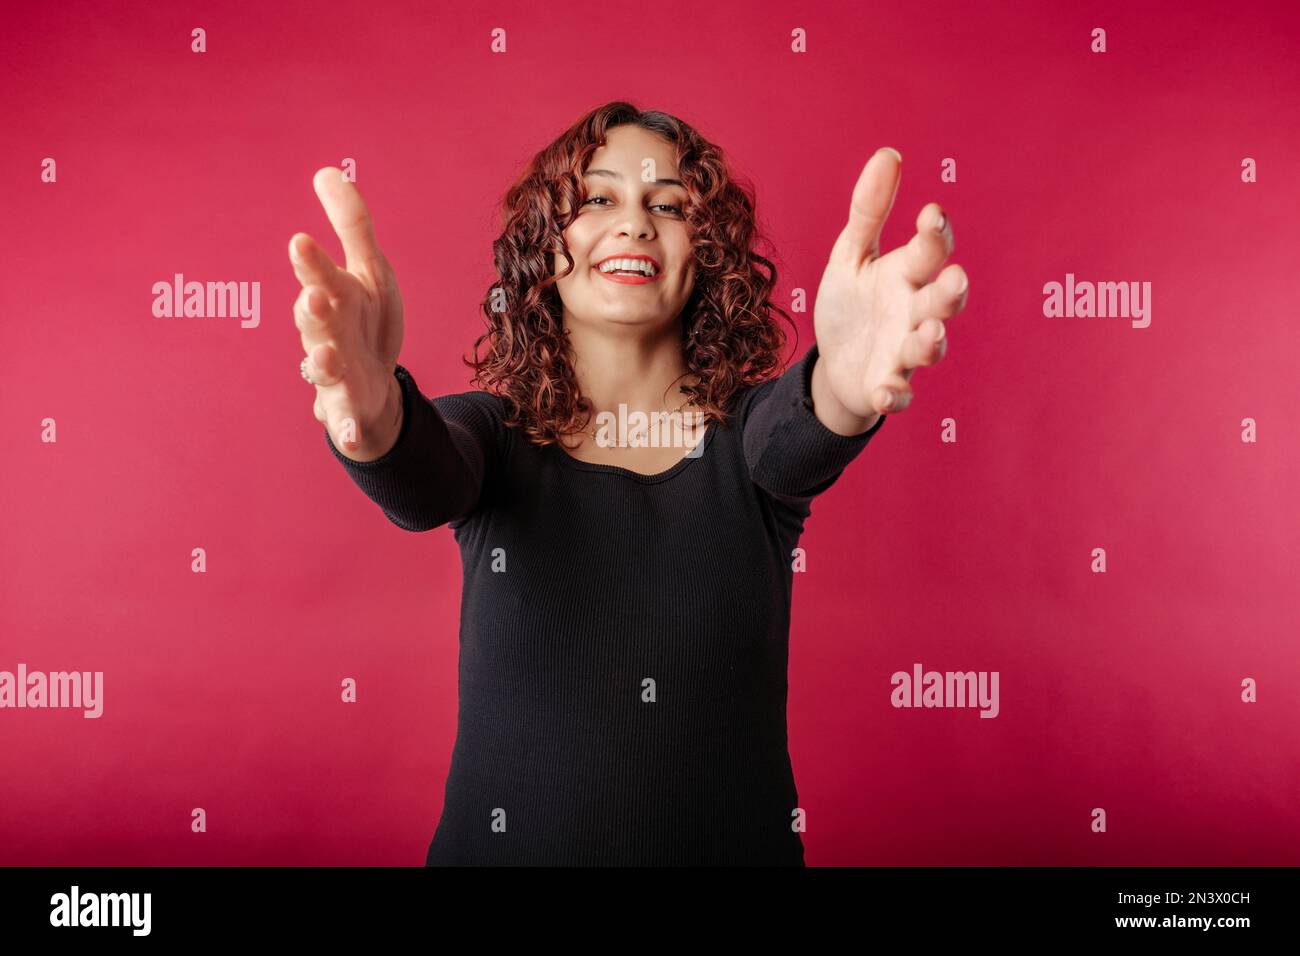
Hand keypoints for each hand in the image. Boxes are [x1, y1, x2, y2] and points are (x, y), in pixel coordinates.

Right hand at [289, 168, 405, 458]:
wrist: (373, 388)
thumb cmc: (366, 323)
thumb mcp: (369, 272)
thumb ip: (351, 225)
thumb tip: (324, 171)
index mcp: (334, 297)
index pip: (321, 275)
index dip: (312, 262)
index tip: (301, 240)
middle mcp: (327, 334)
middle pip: (316, 321)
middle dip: (312, 309)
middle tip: (312, 297)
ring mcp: (335, 374)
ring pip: (322, 367)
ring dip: (320, 362)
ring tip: (323, 357)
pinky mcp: (349, 408)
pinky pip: (343, 420)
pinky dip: (342, 428)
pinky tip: (344, 436)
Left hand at [813, 147, 967, 421]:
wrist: (834, 362)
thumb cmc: (852, 303)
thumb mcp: (851, 254)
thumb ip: (869, 210)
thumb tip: (888, 153)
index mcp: (906, 275)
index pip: (929, 251)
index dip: (934, 234)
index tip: (929, 214)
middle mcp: (913, 312)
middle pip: (941, 301)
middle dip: (950, 292)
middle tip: (955, 279)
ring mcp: (903, 352)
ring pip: (927, 348)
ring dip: (930, 343)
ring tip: (930, 335)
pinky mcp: (887, 386)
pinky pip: (898, 394)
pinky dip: (894, 396)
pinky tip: (885, 394)